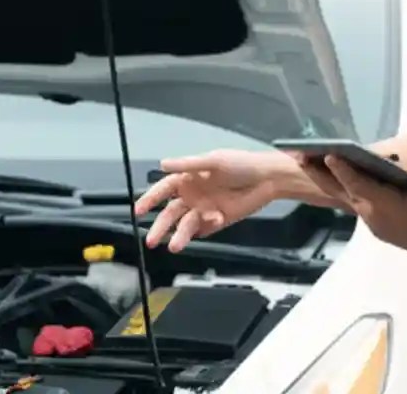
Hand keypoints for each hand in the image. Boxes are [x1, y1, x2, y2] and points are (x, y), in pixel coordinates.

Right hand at [135, 149, 285, 251]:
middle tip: (151, 240)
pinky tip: (215, 219)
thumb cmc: (242, 164)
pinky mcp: (216, 221)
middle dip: (160, 226)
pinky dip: (205, 227)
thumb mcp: (214, 160)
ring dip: (178, 235)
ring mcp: (204, 209)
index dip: (150, 199)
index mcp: (189, 177)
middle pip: (170, 213)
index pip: (163, 189)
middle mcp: (193, 195)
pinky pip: (204, 229)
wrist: (267, 180)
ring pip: (185, 225)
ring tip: (174, 246)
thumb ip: (188, 164)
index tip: (138, 210)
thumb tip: (163, 164)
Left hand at [322, 155, 406, 259]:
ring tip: (312, 163)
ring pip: (347, 199)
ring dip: (330, 181)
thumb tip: (379, 158)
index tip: (328, 154)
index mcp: (387, 206)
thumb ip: (401, 176)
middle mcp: (374, 216)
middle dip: (319, 174)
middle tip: (300, 156)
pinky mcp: (378, 229)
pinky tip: (340, 179)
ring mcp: (374, 224)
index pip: (358, 184)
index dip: (342, 169)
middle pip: (341, 192)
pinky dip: (346, 190)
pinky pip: (357, 205)